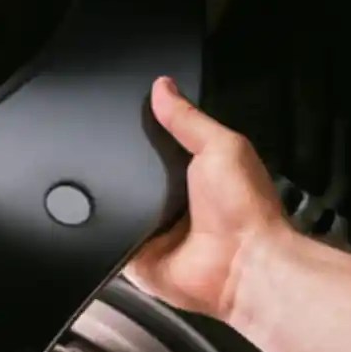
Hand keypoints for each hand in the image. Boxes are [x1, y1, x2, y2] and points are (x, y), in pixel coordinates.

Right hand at [125, 77, 289, 321]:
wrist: (244, 265)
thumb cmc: (246, 209)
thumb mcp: (221, 146)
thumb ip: (188, 119)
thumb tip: (162, 86)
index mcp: (191, 176)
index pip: (153, 149)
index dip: (138, 133)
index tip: (122, 114)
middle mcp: (169, 204)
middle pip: (127, 176)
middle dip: (118, 166)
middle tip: (108, 150)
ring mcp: (151, 232)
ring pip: (113, 207)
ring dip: (109, 198)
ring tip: (110, 185)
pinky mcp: (135, 258)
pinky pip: (107, 240)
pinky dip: (105, 231)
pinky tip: (108, 217)